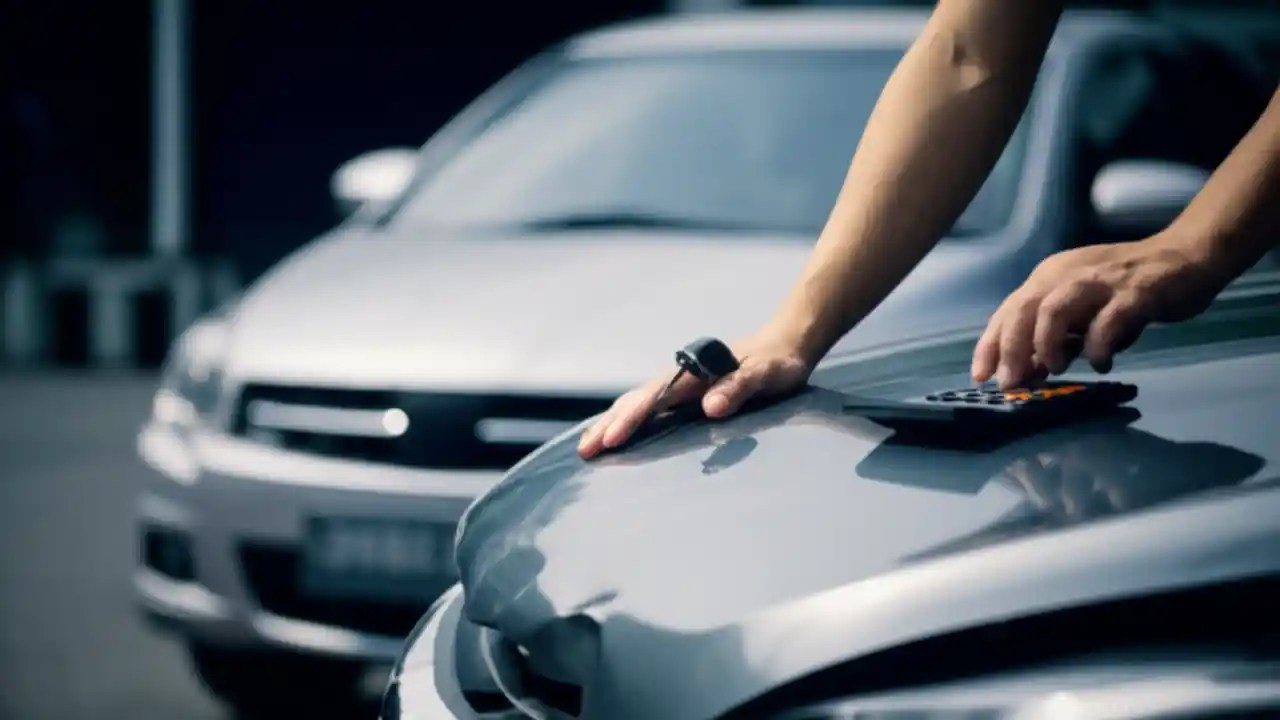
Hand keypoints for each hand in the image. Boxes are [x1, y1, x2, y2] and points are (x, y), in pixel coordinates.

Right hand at [577, 328, 814, 458]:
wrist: (786, 345)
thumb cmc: (776, 362)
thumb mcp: (765, 374)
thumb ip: (739, 387)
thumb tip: (710, 407)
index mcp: (693, 374)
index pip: (653, 397)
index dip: (630, 419)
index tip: (611, 439)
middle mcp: (682, 380)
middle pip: (635, 401)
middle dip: (608, 425)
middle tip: (584, 451)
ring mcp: (683, 388)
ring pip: (639, 403)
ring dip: (613, 423)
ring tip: (588, 446)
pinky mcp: (690, 396)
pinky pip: (652, 408)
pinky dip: (629, 420)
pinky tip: (620, 435)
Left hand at [972, 232, 1224, 388]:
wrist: (1186, 257)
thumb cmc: (1125, 289)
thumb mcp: (1082, 312)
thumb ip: (1055, 339)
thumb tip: (1026, 373)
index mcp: (1049, 277)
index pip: (1008, 310)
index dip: (991, 345)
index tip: (981, 376)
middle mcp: (1067, 274)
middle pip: (1023, 310)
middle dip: (1010, 350)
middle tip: (1011, 383)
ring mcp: (1101, 282)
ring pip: (1054, 310)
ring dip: (1046, 345)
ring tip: (1055, 369)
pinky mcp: (1136, 293)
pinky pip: (1108, 322)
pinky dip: (1097, 347)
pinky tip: (1101, 363)